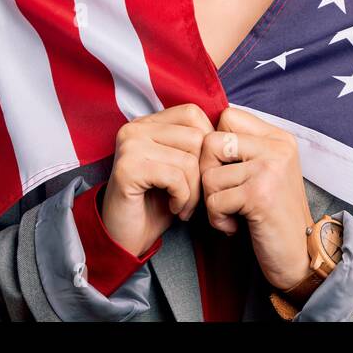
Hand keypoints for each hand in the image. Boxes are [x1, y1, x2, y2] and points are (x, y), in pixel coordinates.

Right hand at [100, 103, 212, 256]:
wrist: (125, 238)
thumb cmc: (156, 204)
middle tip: (193, 197)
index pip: (192, 113)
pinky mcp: (128, 169)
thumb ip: (195, 145)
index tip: (200, 172)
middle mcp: (134, 129)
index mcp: (146, 123)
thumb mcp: (179, 168)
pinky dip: (183, 198)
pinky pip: (175, 177)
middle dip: (203, 172)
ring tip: (183, 206)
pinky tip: (174, 208)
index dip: (207, 144)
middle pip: (196, 137)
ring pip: (189, 159)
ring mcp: (129, 147)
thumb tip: (226, 135)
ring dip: (194, 191)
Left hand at [199, 107, 313, 292]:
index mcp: (278, 137)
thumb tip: (199, 132)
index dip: (215, 145)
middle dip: (207, 173)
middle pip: (211, 141)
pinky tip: (236, 226)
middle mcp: (277, 147)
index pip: (227, 116)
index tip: (225, 171)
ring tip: (233, 213)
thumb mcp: (265, 172)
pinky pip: (214, 200)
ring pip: (208, 174)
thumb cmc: (273, 215)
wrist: (300, 256)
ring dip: (212, 202)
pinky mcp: (259, 194)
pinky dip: (218, 220)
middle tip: (223, 195)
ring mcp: (269, 168)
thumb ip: (242, 149)